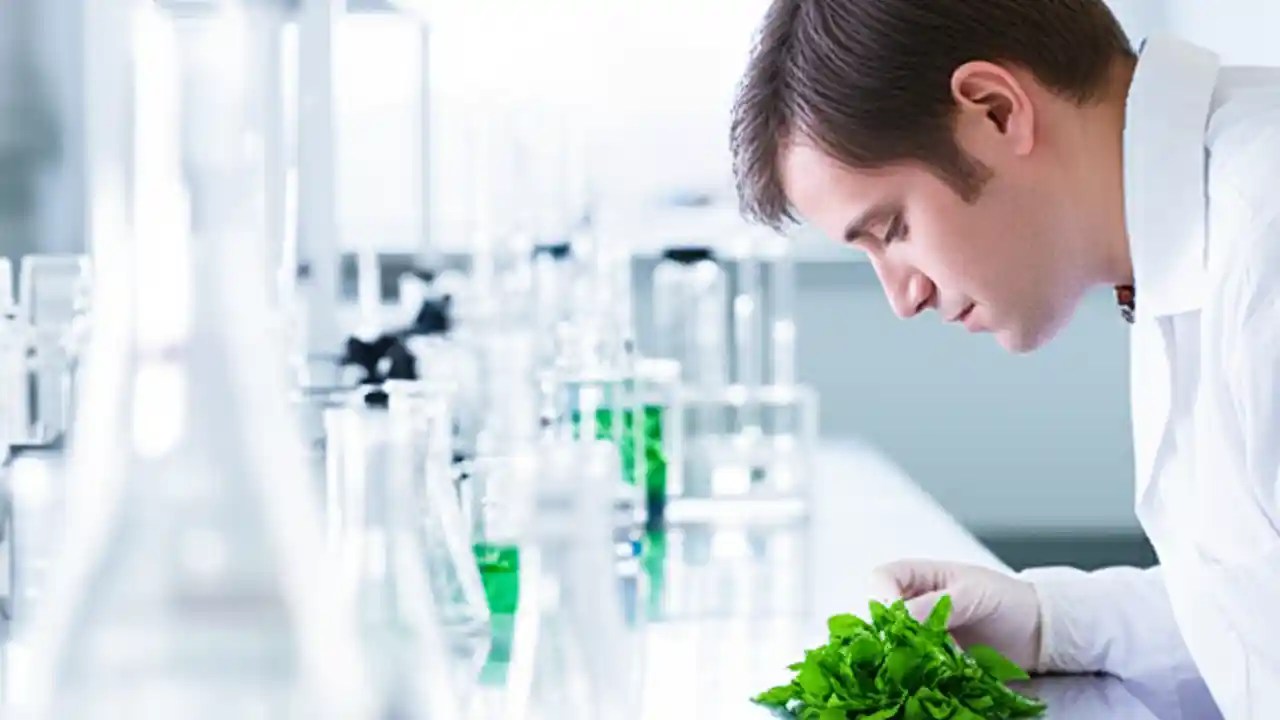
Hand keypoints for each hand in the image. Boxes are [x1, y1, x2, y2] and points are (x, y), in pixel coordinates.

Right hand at [870, 559, 1041, 670]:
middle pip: (883, 616)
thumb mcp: (973, 594)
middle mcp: (916, 604)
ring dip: (909, 655)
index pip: (883, 580)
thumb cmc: (1008, 601)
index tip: (896, 620)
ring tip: (935, 660)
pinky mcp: (934, 661)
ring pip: (896, 644)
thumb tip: (902, 617)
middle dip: (894, 633)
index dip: (883, 598)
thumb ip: (937, 605)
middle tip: (913, 647)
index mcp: (921, 577)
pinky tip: (940, 674)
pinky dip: (922, 672)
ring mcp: (923, 634)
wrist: (1039, 633)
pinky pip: (915, 667)